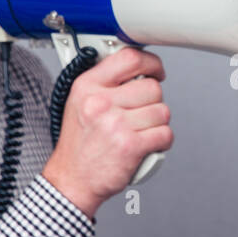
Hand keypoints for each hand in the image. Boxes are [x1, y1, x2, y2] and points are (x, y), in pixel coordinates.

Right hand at [41, 47, 172, 217]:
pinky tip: (147, 144)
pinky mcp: (130, 146)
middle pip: (152, 87)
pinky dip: (161, 141)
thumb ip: (105, 81)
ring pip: (162, 111)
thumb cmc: (80, 143)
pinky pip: (165, 134)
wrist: (72, 179)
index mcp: (87, 86)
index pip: (129, 57)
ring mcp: (115, 124)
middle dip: (152, 101)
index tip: (156, 71)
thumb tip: (137, 65)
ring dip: (157, 123)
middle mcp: (100, 103)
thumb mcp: (80, 101)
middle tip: (140, 113)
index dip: (151, 62)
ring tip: (140, 131)